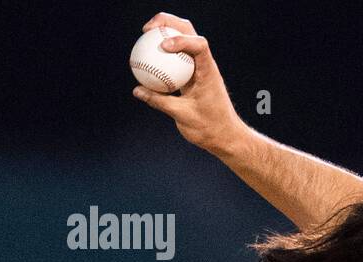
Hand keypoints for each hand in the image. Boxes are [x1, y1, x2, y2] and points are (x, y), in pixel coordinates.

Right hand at [132, 13, 249, 157]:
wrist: (225, 136)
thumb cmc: (210, 128)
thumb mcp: (183, 116)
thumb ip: (160, 102)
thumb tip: (137, 90)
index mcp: (208, 72)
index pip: (199, 45)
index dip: (181, 39)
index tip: (162, 46)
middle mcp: (204, 64)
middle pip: (188, 32)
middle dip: (168, 23)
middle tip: (146, 30)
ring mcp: (198, 68)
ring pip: (182, 40)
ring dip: (164, 33)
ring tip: (143, 36)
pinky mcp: (191, 74)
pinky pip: (175, 57)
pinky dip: (162, 53)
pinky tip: (145, 57)